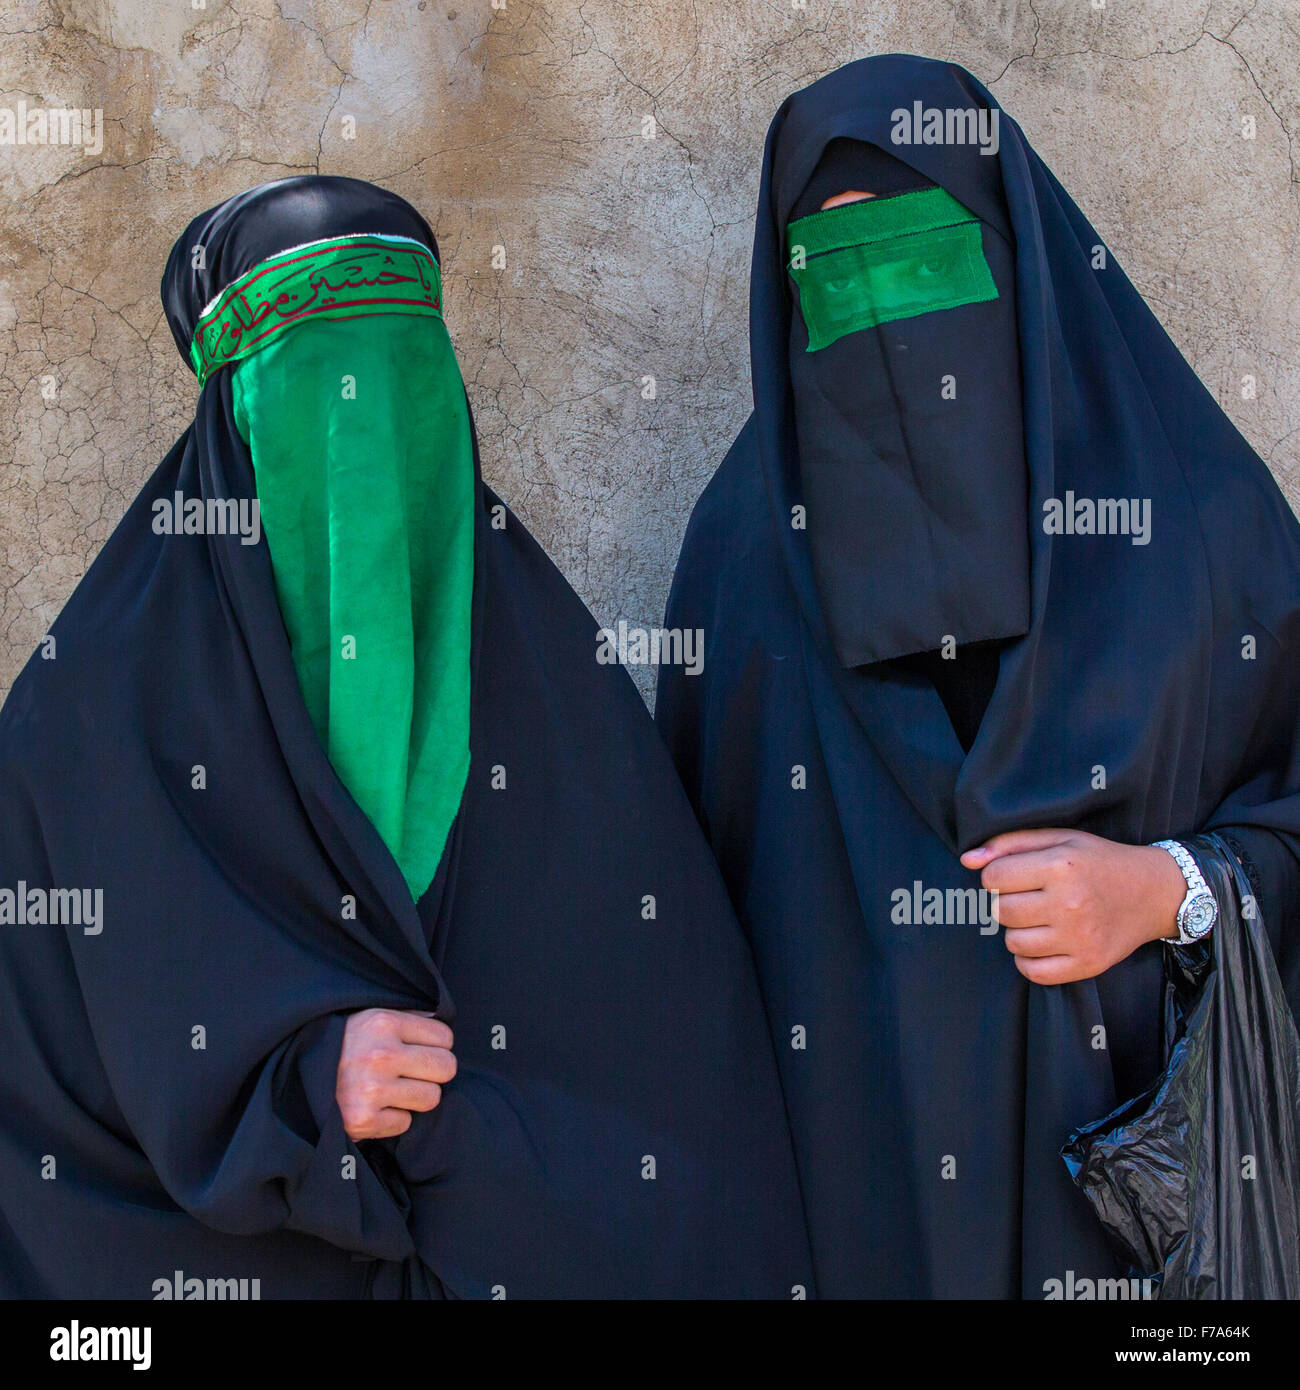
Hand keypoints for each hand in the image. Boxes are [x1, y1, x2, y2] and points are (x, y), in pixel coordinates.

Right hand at [335, 1009, 455, 1140]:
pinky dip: (392, 1118)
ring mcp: (371, 1089)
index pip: (445, 1037)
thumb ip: (408, 1019)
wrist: (296, 1075)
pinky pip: (405, 1123)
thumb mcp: (371, 1018)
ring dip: (415, 1097)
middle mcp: (379, 1054)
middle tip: (411, 1073)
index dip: (435, 1045)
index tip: (418, 1050)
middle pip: (446, 1067)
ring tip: (392, 1089)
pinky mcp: (362, 1119)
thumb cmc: (344, 1045)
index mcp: (384, 1022)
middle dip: (433, 1072)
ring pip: (431, 1098)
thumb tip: (443, 1024)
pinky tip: (375, 1106)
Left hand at [960, 828, 1186, 984]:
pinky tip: (1044, 942)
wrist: (1154, 892)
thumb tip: (967, 860)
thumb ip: (1008, 844)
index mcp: (1061, 866)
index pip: (993, 878)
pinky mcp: (1088, 964)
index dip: (997, 876)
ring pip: (1013, 943)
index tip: (1015, 876)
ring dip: (1019, 931)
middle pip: (1001, 911)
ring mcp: (1080, 937)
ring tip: (1040, 918)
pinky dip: (1030, 960)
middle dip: (1007, 903)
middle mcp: (1070, 903)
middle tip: (1030, 897)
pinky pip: (1033, 972)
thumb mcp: (1059, 839)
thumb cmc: (1099, 861)